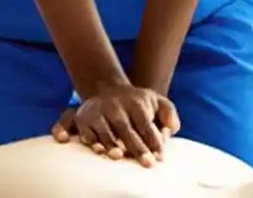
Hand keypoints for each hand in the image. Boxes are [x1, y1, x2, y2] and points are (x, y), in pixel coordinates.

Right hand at [51, 83, 180, 166]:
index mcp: (136, 102)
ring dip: (111, 144)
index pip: (146, 124)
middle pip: (126, 129)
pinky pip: (87, 131)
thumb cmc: (138, 103)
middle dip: (137, 147)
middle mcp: (116, 105)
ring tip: (120, 156)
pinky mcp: (84, 118)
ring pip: (105, 130)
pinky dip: (92, 140)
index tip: (159, 157)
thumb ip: (169, 115)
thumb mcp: (157, 101)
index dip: (153, 141)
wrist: (108, 89)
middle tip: (147, 163)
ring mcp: (99, 111)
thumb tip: (169, 132)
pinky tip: (99, 149)